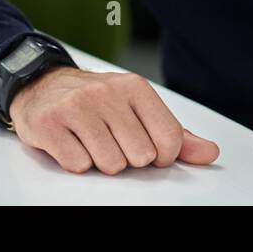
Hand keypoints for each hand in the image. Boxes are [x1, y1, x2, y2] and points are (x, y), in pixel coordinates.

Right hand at [8, 67, 219, 174]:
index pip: (169, 140)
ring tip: (90, 141)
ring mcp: (76, 107)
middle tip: (110, 140)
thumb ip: (175, 134)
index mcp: (135, 88)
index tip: (144, 145)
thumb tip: (210, 153)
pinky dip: (75, 161)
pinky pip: (78, 165)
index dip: (159, 156)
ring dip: (100, 161)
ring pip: (110, 165)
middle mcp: (106, 93)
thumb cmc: (95, 102)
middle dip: (126, 157)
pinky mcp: (49, 124)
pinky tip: (71, 142)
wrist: (42, 85)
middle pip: (139, 157)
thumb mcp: (137, 110)